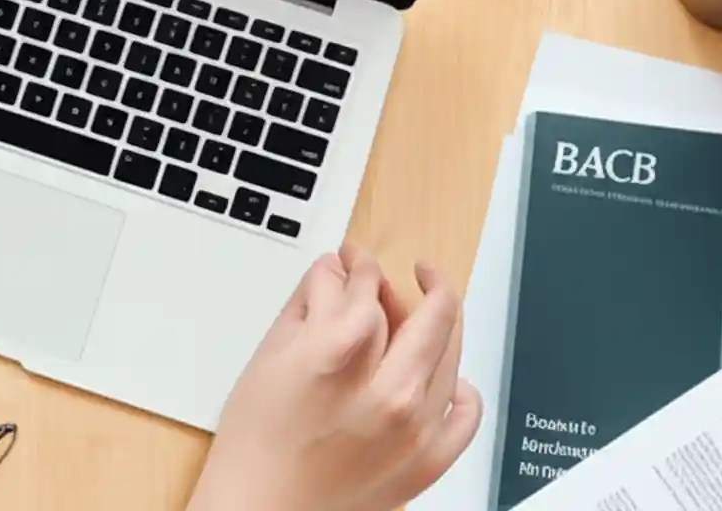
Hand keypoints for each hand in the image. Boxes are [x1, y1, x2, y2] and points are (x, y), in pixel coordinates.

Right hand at [188, 246, 480, 510]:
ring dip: (437, 324)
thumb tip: (333, 271)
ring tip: (417, 319)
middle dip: (417, 280)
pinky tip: (443, 377)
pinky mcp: (428, 461)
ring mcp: (413, 426)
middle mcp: (385, 388)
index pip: (368, 287)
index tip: (354, 261)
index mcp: (337, 355)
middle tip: (404, 272)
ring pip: (450, 350)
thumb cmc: (255, 447)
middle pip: (425, 312)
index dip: (360, 265)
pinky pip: (466, 411)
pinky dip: (461, 387)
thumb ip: (309, 305)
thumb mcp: (271, 358)